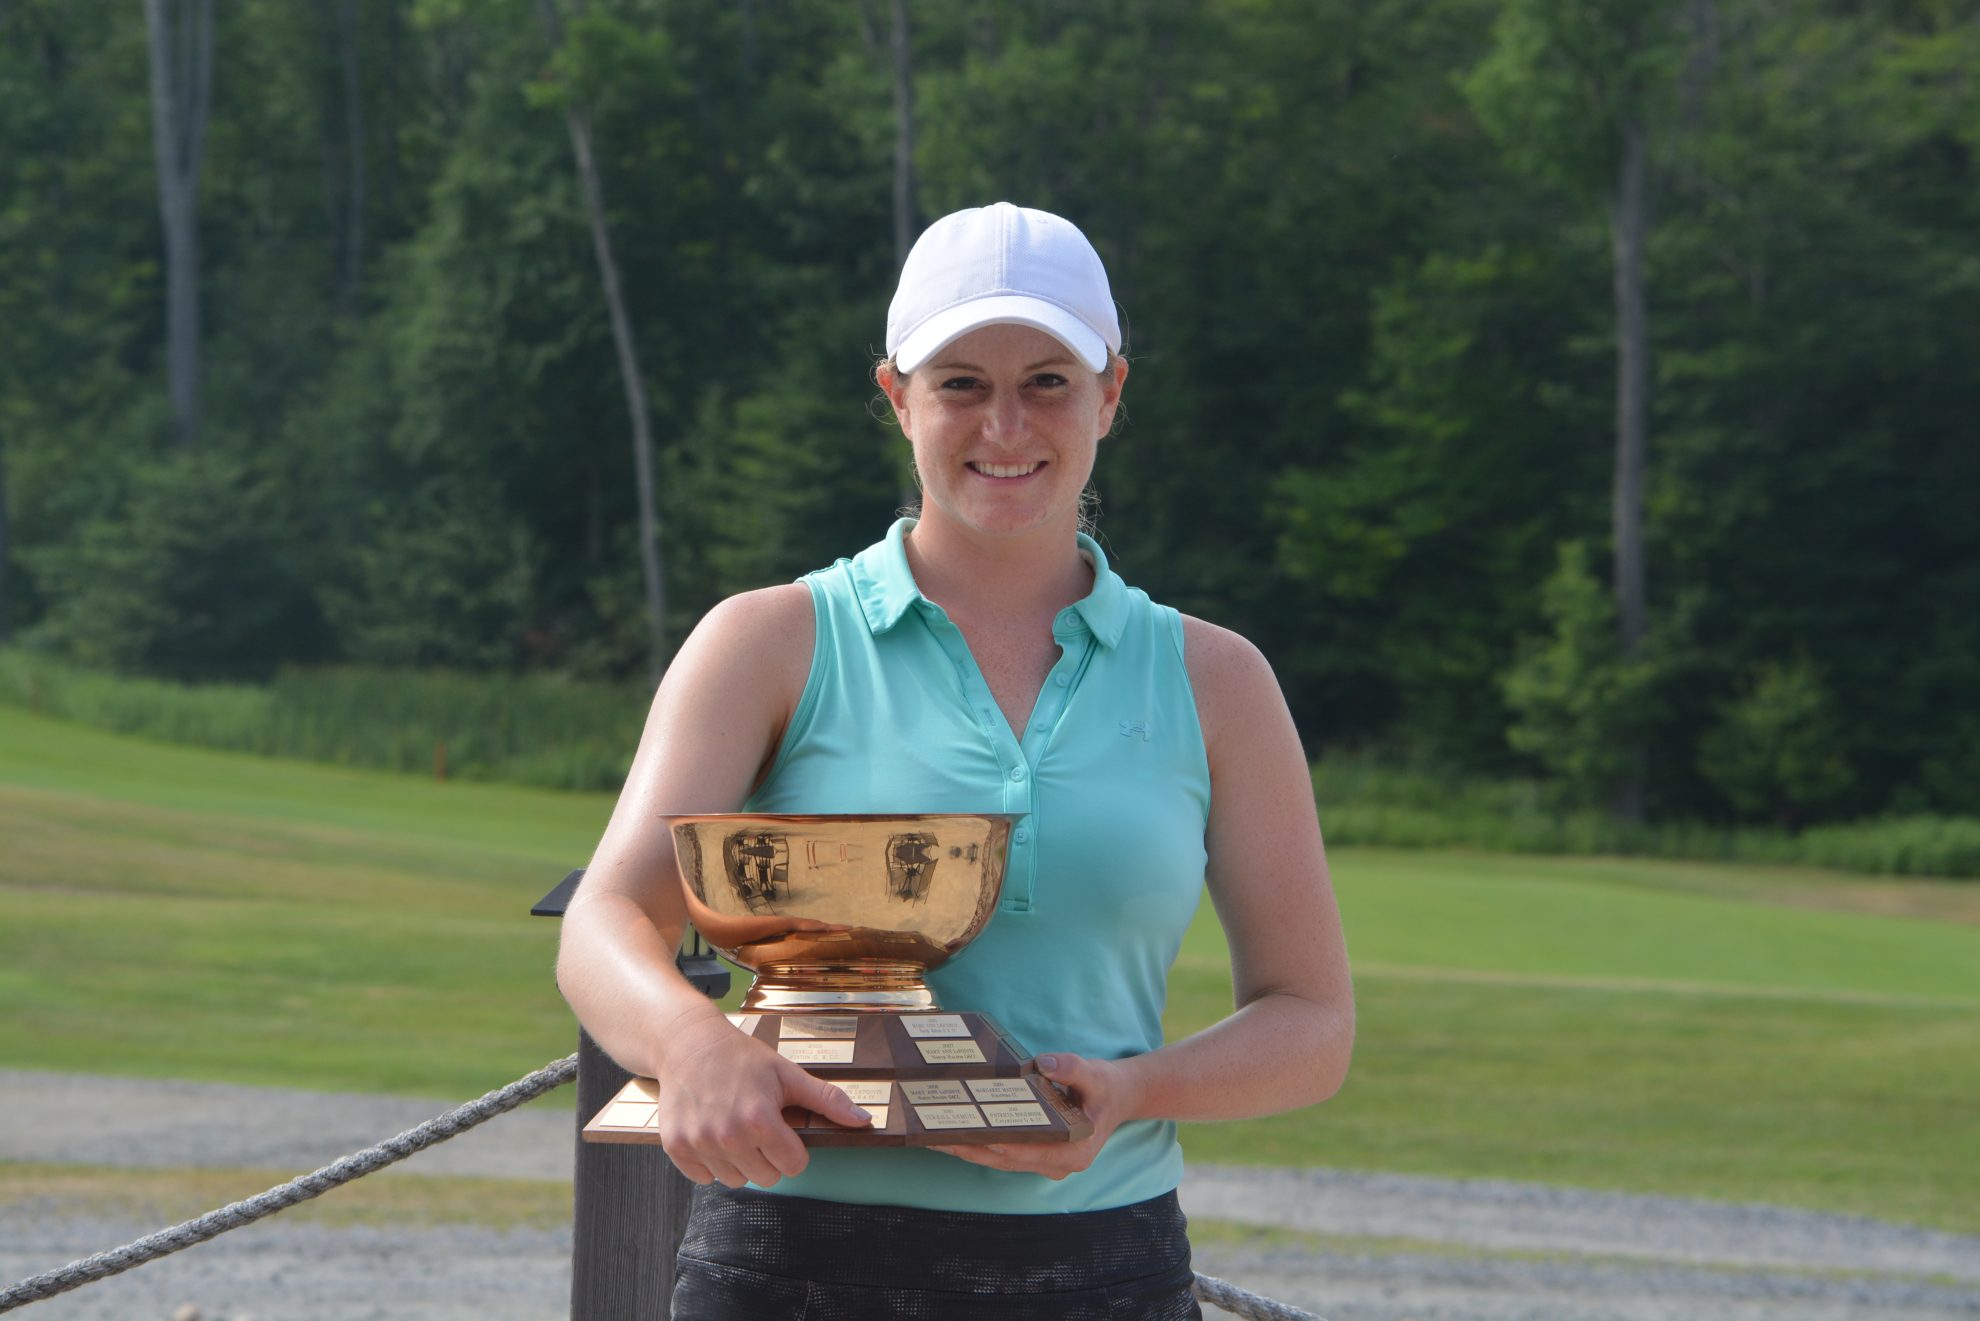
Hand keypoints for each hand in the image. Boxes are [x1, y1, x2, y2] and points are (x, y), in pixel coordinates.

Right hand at [652, 1013, 872, 1188]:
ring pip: (736, 1181)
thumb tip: (864, 1120)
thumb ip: (827, 1100)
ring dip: (740, 1161)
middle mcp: (727, 1137)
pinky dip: (711, 1163)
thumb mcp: (788, 1074)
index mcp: (760, 1120)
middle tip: (758, 1126)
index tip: (783, 1128)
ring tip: (735, 1128)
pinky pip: (705, 1178)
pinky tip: (713, 1134)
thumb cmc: (741, 1057)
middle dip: (769, 1156)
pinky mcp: (676, 1148)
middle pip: (767, 1178)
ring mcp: (699, 1144)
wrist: (688, 1043)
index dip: (794, 1148)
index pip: (795, 1165)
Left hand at [931, 1052, 1135, 1179]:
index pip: (1027, 1151)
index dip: (995, 1144)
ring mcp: (1047, 1164)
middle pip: (1006, 1160)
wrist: (1119, 1096)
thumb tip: (1043, 1063)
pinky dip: (980, 1146)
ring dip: (969, 1151)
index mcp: (1075, 1151)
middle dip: (970, 1150)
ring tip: (935, 1138)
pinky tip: (956, 1135)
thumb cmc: (1106, 1087)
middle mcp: (1059, 1165)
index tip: (967, 1135)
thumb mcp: (1095, 1074)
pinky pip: (1004, 1155)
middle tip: (935, 1137)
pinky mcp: (1037, 1156)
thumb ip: (1072, 1068)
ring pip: (1001, 1162)